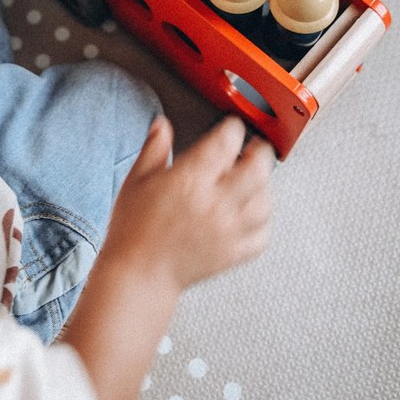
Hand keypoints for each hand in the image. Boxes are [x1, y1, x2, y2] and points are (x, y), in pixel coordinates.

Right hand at [103, 115, 273, 294]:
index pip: (226, 142)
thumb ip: (154, 148)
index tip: (232, 126)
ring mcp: (228, 230)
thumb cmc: (134, 230)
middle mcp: (214, 204)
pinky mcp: (234, 253)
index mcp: (189, 180)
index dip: (234, 128)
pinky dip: (263, 220)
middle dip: (260, 151)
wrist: (139, 273)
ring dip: (264, 185)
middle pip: (257, 169)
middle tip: (255, 147)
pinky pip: (263, 234)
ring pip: (265, 201)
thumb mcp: (137, 180)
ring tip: (253, 178)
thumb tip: (162, 125)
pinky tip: (252, 211)